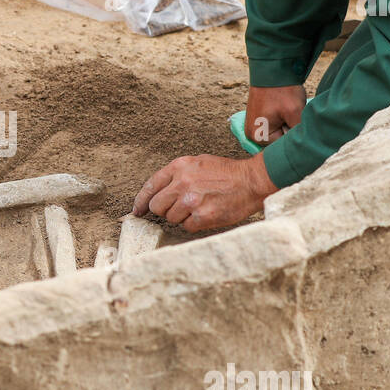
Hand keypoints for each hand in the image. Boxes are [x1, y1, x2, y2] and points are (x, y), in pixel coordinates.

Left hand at [133, 154, 277, 231]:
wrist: (252, 181)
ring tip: (198, 207)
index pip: (150, 186)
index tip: (137, 210)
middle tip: (180, 207)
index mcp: (179, 167)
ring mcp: (192, 201)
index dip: (141, 201)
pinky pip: (187, 227)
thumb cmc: (227, 173)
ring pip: (171, 218)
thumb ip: (177, 175)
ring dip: (182, 216)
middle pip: (157, 206)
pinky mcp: (202, 216)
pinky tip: (206, 213)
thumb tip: (158, 192)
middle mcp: (182, 183)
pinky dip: (194, 224)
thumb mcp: (198, 163)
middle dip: (165, 209)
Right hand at [245, 85, 306, 144]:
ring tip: (287, 109)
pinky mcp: (256, 117)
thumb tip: (306, 144)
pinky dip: (281, 118)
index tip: (295, 118)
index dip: (293, 133)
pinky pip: (273, 124)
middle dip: (289, 129)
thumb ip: (299, 132)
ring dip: (286, 123)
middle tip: (292, 112)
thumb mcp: (295, 112)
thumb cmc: (282, 90)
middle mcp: (252, 134)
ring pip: (278, 131)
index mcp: (258, 136)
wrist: (272, 70)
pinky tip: (283, 108)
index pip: (283, 146)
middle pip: (279, 140)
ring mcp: (252, 125)